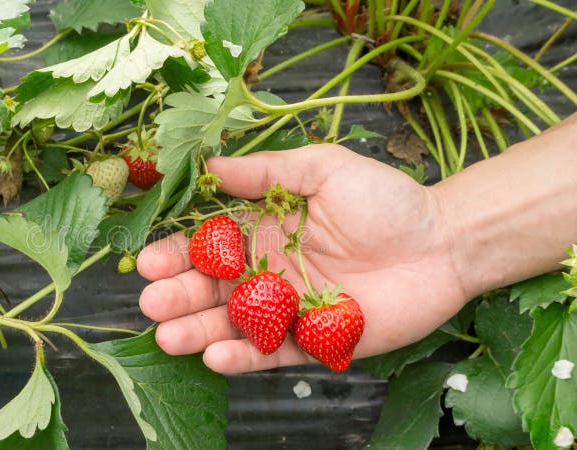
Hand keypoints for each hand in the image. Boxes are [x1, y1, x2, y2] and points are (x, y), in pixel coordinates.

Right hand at [137, 144, 468, 373]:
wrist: (444, 243)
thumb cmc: (386, 200)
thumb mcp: (324, 169)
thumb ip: (268, 171)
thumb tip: (212, 164)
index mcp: (265, 230)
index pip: (209, 244)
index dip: (178, 253)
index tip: (148, 262)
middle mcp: (269, 271)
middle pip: (212, 288)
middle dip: (180, 296)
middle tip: (153, 302)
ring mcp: (290, 309)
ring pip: (234, 325)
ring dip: (199, 332)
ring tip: (169, 336)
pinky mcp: (316, 342)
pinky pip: (273, 353)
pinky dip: (244, 357)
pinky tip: (217, 356)